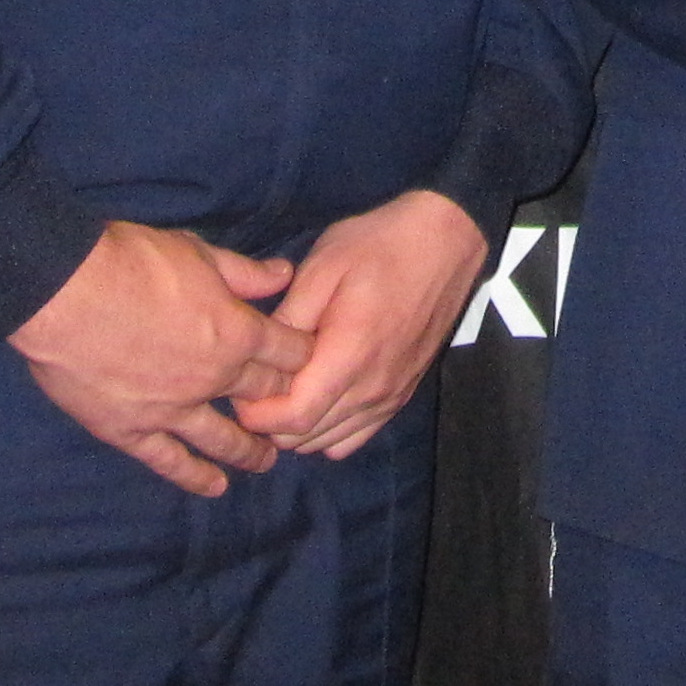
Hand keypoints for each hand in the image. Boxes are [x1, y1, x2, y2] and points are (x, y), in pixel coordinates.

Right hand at [10, 220, 312, 495]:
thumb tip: (285, 274)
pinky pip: (170, 461)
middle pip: (263, 394)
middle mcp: (213, 377)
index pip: (287, 352)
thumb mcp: (199, 253)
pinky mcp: (131, 430)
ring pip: (224, 439)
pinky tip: (214, 487)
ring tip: (266, 461)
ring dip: (250, 450)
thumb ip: (245, 272)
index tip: (310, 362)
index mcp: (236, 331)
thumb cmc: (133, 261)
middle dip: (283, 400)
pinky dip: (195, 476)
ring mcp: (173, 409)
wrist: (66, 291)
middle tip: (295, 411)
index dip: (303, 355)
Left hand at [230, 189, 489, 460]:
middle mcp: (372, 389)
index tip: (240, 385)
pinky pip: (354, 438)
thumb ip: (288, 319)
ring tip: (284, 387)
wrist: (445, 242)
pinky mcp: (400, 396)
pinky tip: (319, 396)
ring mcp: (390, 398)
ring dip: (298, 427)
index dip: (255, 413)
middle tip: (256, 382)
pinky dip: (328, 430)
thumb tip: (259, 357)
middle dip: (270, 421)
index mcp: (349, 357)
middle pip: (305, 438)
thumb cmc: (379, 246)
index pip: (292, 419)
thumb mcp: (322, 268)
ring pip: (328, 443)